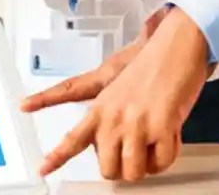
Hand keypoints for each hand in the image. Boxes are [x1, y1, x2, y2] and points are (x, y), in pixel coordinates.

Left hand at [38, 8, 210, 181]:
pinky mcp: (162, 127)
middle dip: (120, 169)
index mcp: (101, 107)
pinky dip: (166, 156)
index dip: (58, 155)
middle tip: (132, 156)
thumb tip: (105, 145)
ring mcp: (137, 123)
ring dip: (145, 165)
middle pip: (108, 168)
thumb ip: (106, 116)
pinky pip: (162, 161)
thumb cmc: (150, 65)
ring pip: (134, 170)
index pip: (74, 136)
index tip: (42, 169)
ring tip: (152, 143)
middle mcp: (114, 118)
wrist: (175, 48)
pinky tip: (169, 137)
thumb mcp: (115, 87)